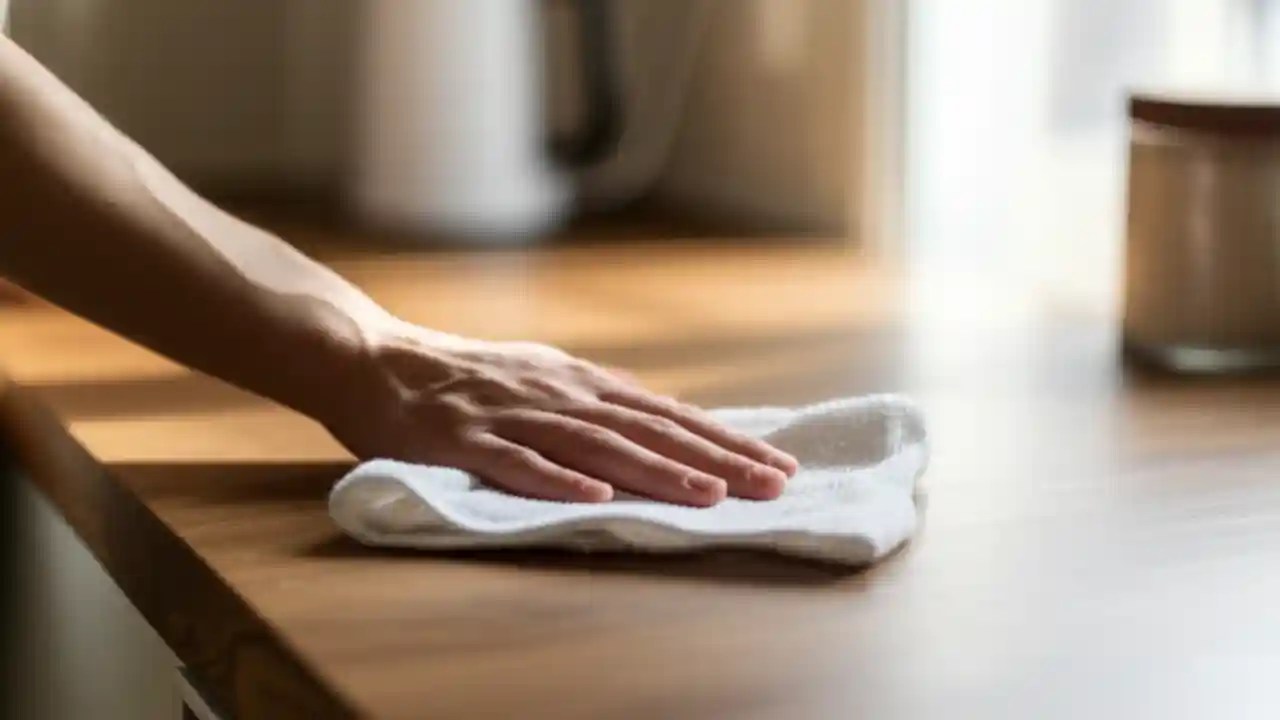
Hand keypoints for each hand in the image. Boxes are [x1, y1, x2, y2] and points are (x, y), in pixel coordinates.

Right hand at [327, 323, 797, 506]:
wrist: (371, 357)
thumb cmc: (459, 377)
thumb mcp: (539, 377)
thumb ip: (594, 401)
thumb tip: (657, 421)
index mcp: (577, 381)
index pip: (665, 414)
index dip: (722, 440)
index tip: (776, 464)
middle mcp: (555, 392)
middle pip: (646, 428)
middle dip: (713, 458)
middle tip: (772, 484)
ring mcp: (509, 412)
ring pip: (595, 443)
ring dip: (655, 470)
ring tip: (708, 496)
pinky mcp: (462, 437)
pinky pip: (513, 461)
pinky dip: (556, 478)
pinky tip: (595, 496)